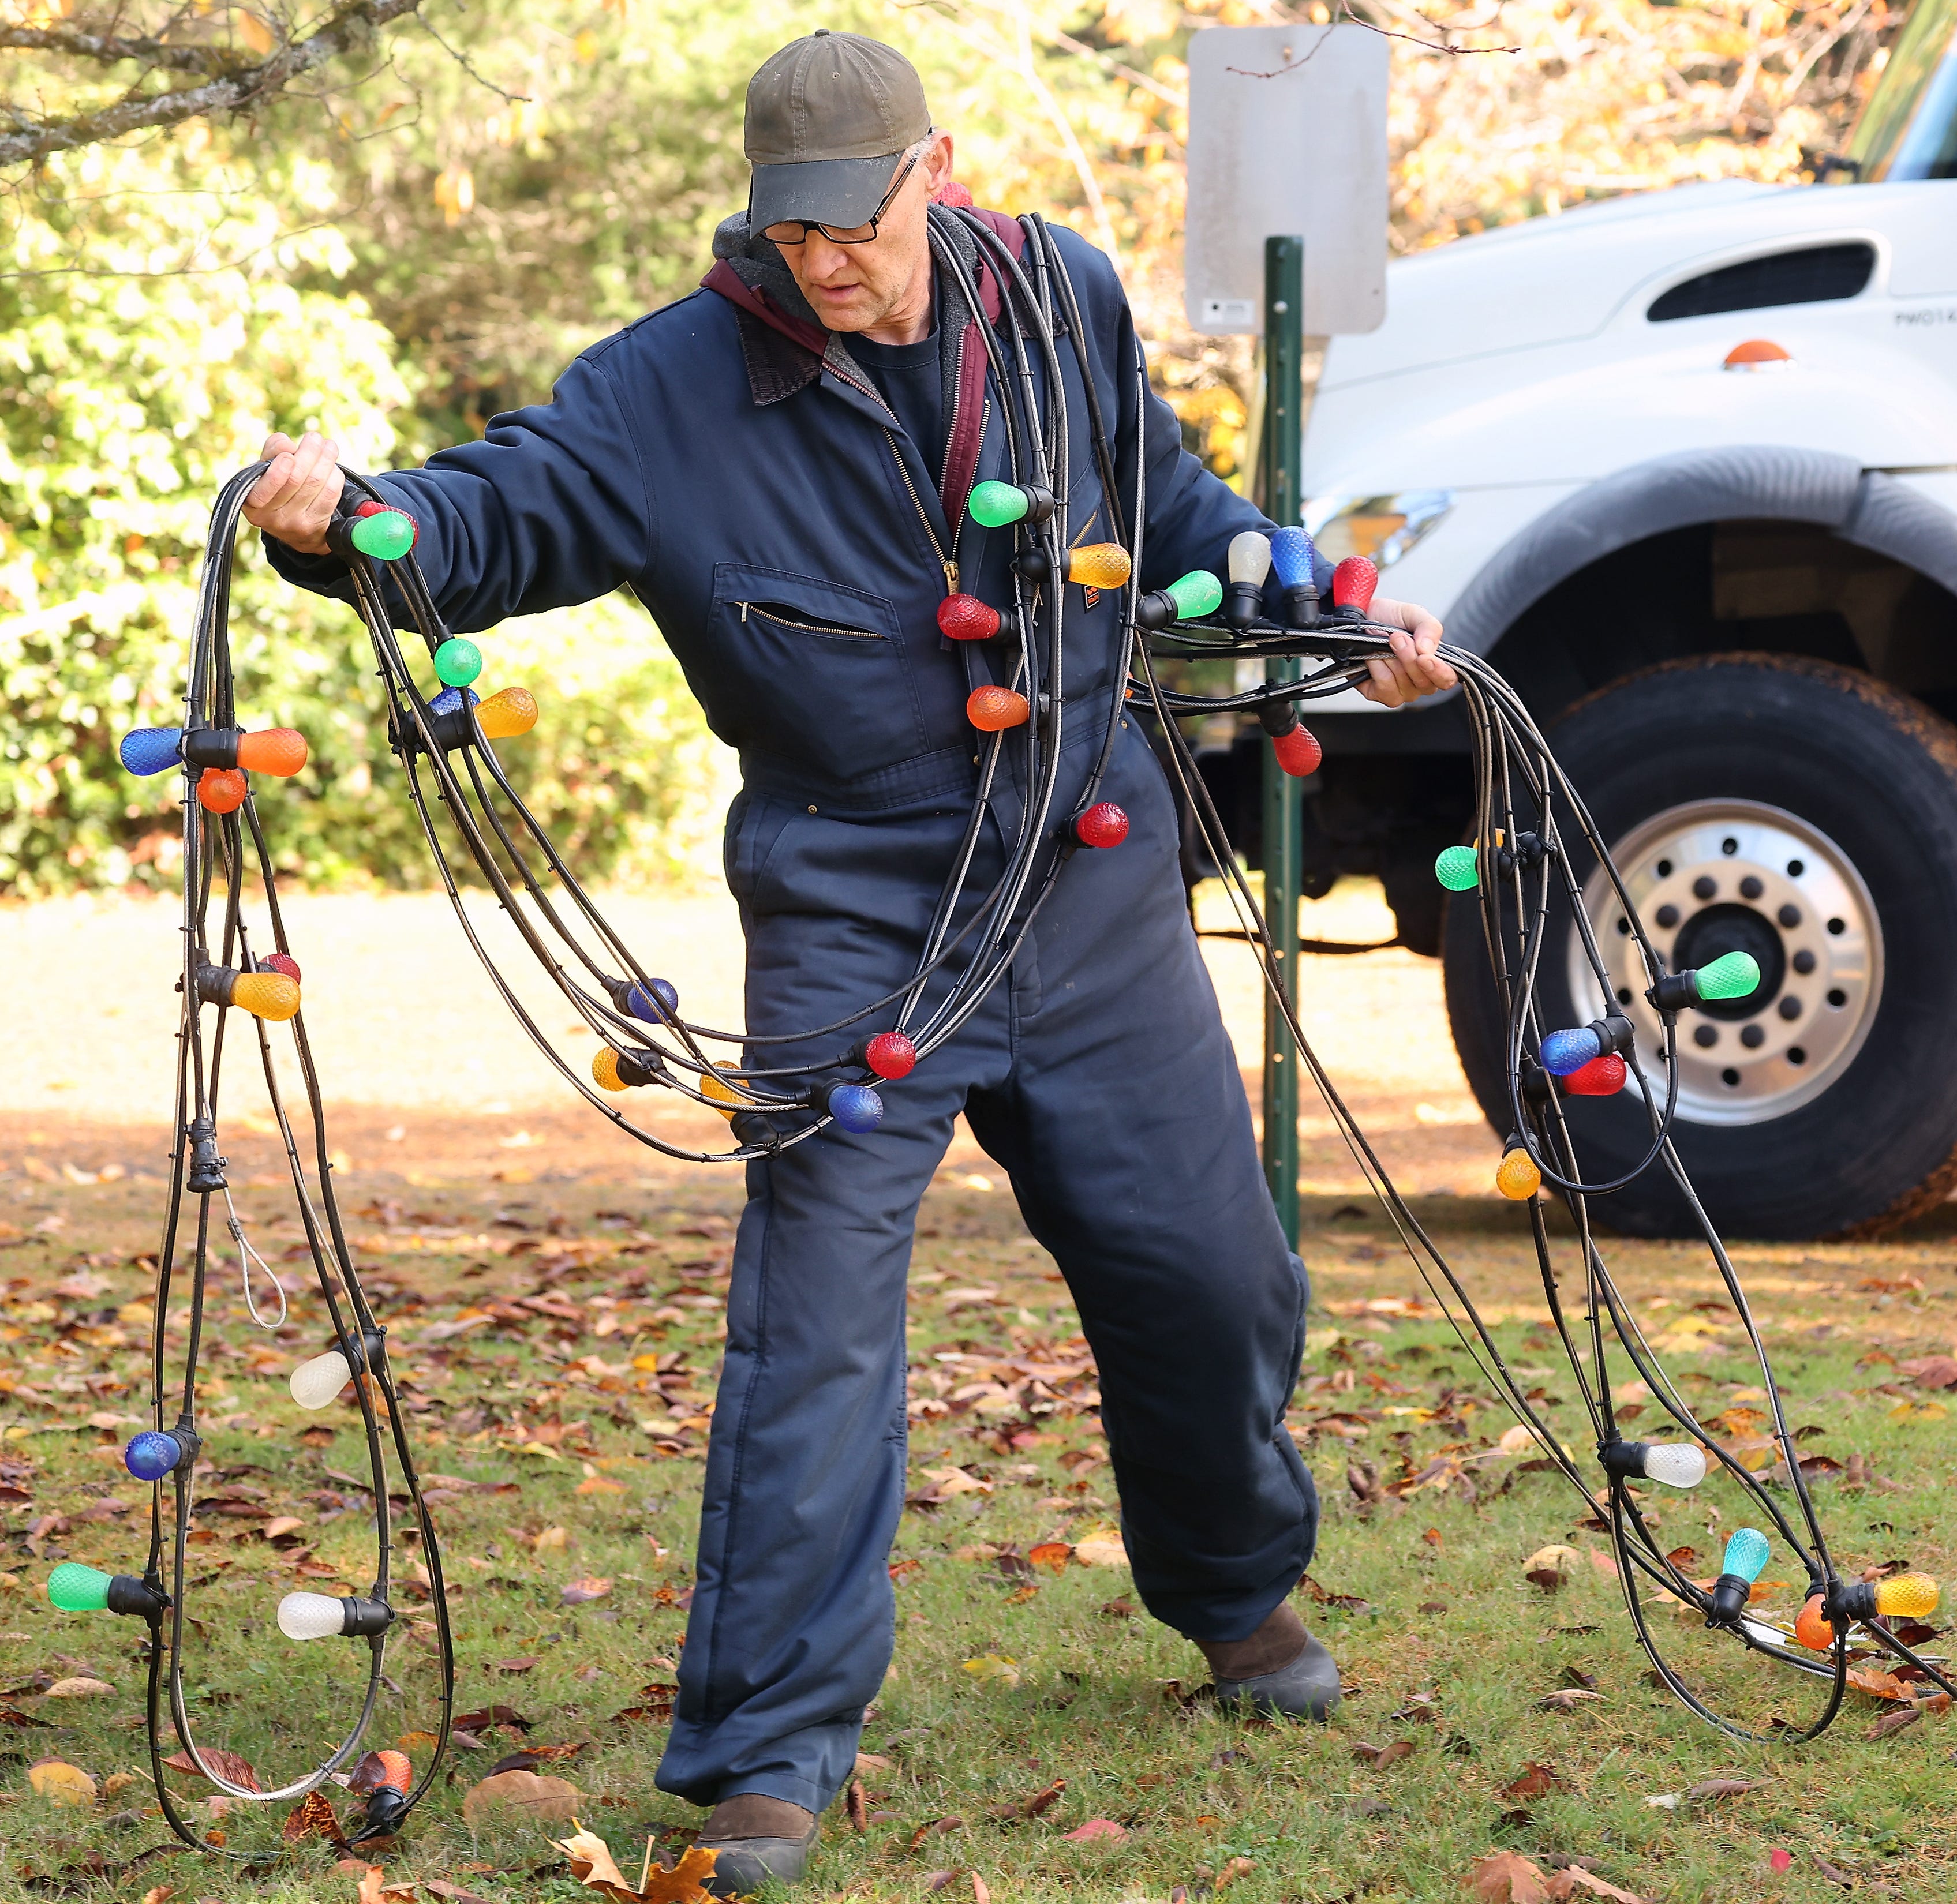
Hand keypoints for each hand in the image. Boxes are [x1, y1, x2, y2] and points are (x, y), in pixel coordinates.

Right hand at [242, 431, 343, 556]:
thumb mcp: (265, 467)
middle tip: (315, 438)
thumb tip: (287, 444)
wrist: (293, 525)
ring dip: (326, 459)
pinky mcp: (317, 526)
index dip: (278, 472)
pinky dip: (334, 476)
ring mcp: (295, 524)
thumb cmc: (276, 486)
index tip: (289, 454)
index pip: (263, 490)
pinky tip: (332, 467)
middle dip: (309, 453)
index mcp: (252, 503)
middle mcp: (271, 518)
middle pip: (295, 479)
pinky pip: (331, 494)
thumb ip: (271, 451)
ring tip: (328, 446)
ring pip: (315, 483)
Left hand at [1358, 596, 1455, 707]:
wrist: (1364, 616)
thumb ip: (1429, 629)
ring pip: (1402, 685)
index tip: (1424, 658)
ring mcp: (1401, 691)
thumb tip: (1427, 651)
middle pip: (1423, 683)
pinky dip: (1377, 667)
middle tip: (1396, 636)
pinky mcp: (1379, 694)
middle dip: (1408, 657)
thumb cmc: (1393, 618)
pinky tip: (1372, 656)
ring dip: (1390, 659)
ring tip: (1383, 642)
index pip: (1447, 680)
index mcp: (1436, 665)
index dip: (1438, 672)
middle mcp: (1421, 683)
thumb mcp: (1415, 614)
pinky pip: (1384, 687)